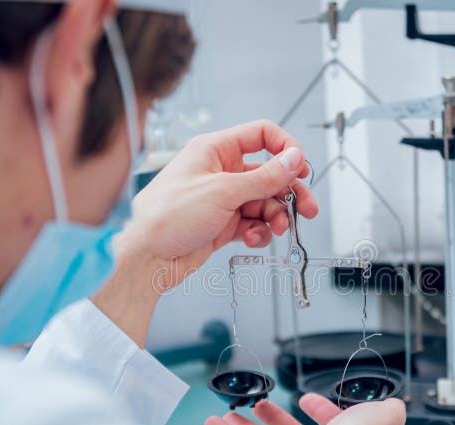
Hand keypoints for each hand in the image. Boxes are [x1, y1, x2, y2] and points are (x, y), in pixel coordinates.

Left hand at [91, 120, 317, 345]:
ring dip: (275, 216)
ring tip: (276, 228)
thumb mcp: (222, 192)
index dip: (285, 147)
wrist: (147, 259)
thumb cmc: (166, 217)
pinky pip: (253, 223)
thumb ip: (264, 177)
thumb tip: (292, 159)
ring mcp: (223, 199)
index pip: (260, 135)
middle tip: (306, 208)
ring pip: (265, 202)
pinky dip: (258, 232)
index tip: (301, 166)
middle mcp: (220, 172)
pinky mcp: (223, 224)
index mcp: (215, 150)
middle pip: (269, 174)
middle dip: (289, 191)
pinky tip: (252, 238)